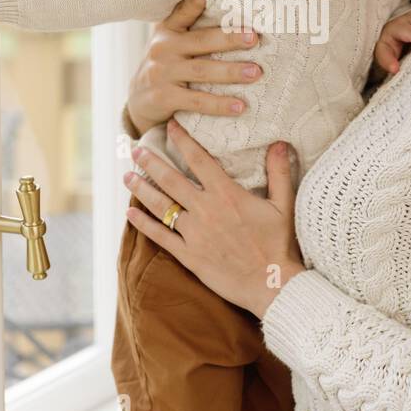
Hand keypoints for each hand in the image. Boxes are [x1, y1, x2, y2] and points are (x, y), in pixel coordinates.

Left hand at [123, 119, 305, 318]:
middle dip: (151, 162)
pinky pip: (160, 237)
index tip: (170, 126)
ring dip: (141, 189)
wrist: (271, 284)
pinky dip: (143, 224)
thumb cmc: (279, 245)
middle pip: (171, 180)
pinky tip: (130, 213)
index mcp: (226, 194)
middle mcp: (206, 210)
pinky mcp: (188, 255)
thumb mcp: (283, 205)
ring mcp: (194, 233)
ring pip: (161, 206)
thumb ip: (279, 172)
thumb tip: (280, 143)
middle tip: (135, 150)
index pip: (199, 159)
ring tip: (127, 176)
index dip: (182, 140)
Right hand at [125, 0, 263, 135]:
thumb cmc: (167, 65)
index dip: (194, 1)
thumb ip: (192, 26)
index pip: (183, 12)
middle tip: (255, 38)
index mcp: (168, 30)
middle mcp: (163, 48)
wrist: (139, 100)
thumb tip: (228, 8)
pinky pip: (196, 100)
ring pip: (202, 71)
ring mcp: (162, 73)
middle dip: (230, 39)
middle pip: (201, 41)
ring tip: (255, 73)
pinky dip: (219, 104)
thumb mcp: (172, 42)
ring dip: (231, 72)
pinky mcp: (163, 97)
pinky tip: (239, 107)